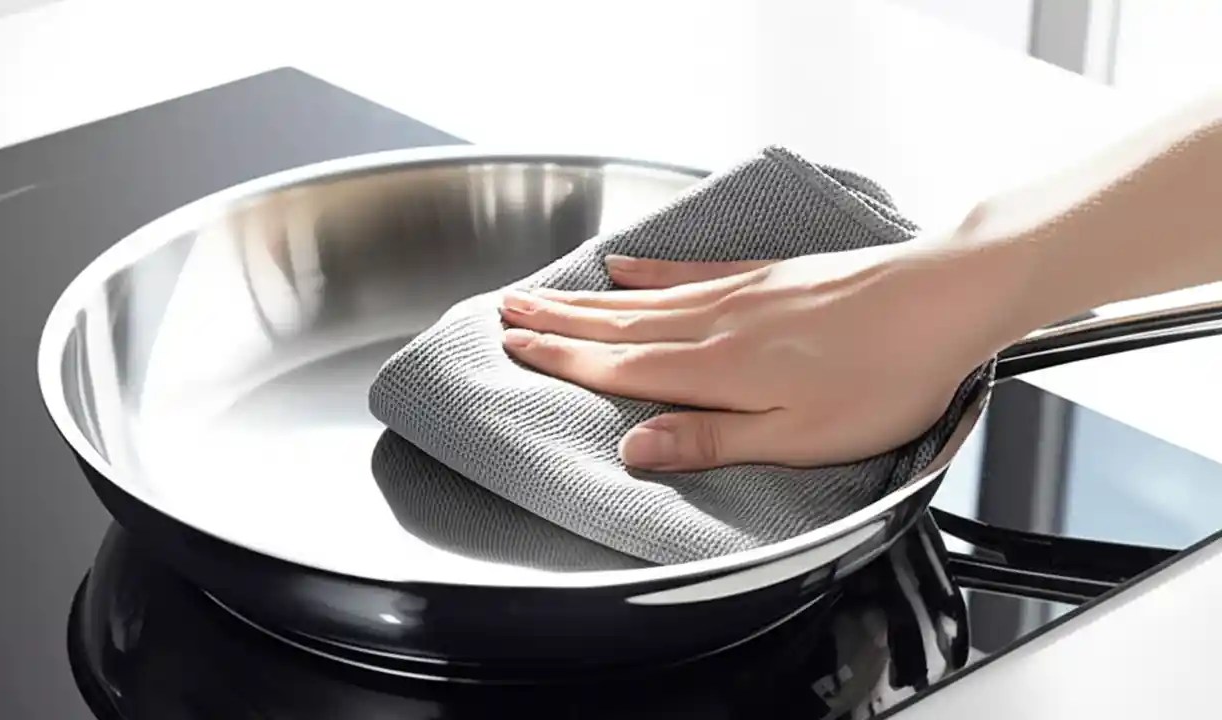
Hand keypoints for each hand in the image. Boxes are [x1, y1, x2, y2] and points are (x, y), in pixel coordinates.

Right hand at [499, 244, 1001, 471]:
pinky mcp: (769, 275)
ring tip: (546, 292)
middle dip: (557, 323)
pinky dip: (653, 268)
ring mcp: (741, 292)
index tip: (515, 349)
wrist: (944, 298)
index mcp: (719, 371)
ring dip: (588, 299)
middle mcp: (718, 324)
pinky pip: (692, 270)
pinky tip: (630, 264)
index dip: (562, 361)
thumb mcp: (799, 436)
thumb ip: (711, 441)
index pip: (620, 368)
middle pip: (619, 325)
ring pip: (645, 297)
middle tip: (506, 312)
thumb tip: (635, 450)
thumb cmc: (883, 377)